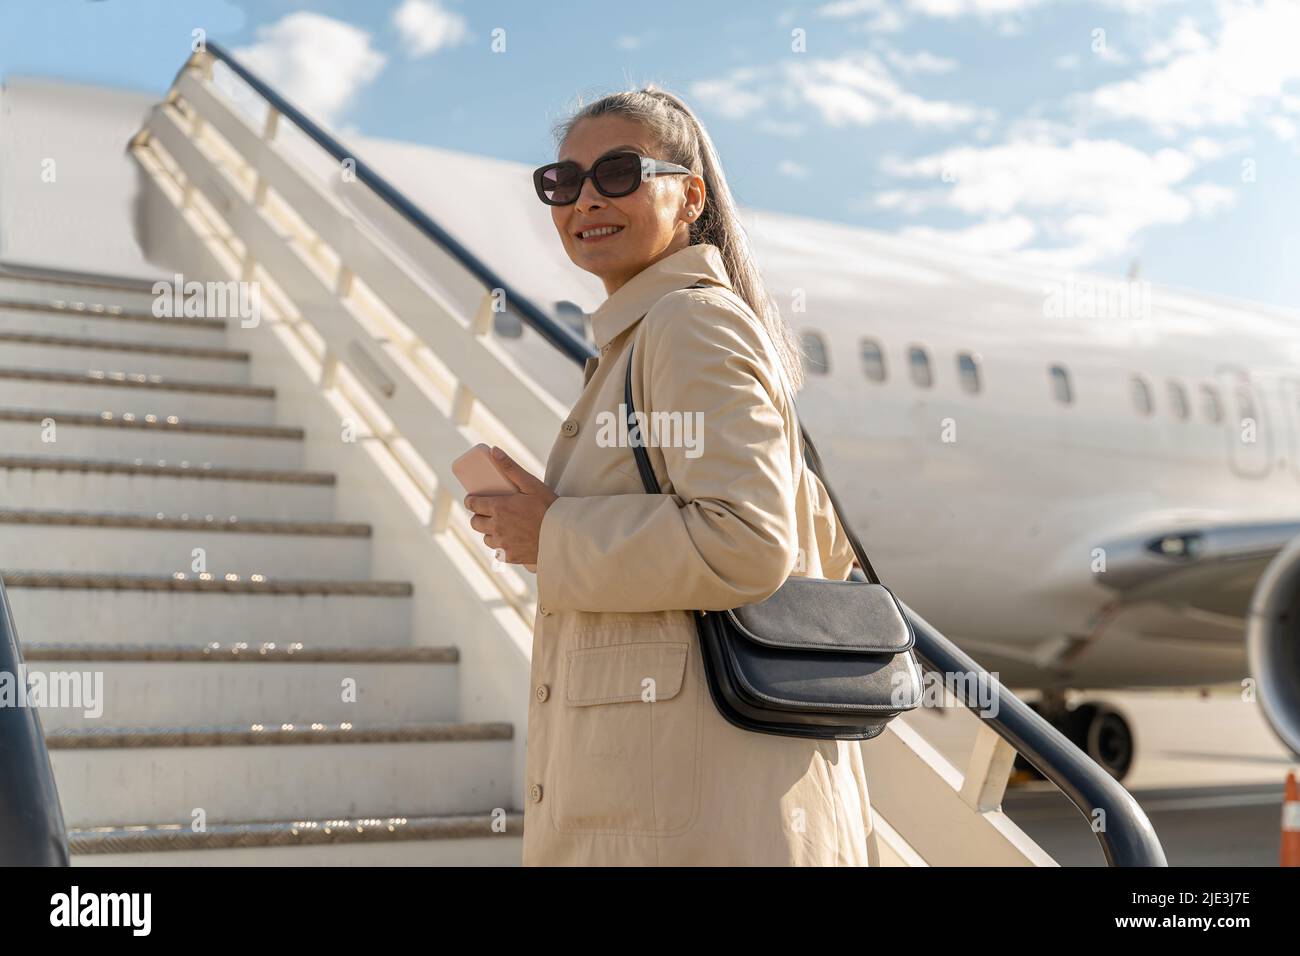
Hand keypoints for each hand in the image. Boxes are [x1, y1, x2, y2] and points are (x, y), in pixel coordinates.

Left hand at [464, 446, 556, 567]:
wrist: (563, 535)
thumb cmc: (549, 507)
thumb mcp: (531, 484)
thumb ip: (510, 468)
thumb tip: (494, 451)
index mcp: (498, 507)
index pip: (472, 504)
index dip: (471, 500)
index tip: (474, 499)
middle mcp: (496, 527)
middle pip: (475, 522)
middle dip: (479, 516)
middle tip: (489, 512)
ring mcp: (502, 543)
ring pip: (486, 538)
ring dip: (489, 532)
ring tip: (501, 526)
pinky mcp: (510, 556)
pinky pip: (498, 552)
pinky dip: (501, 546)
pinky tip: (511, 541)